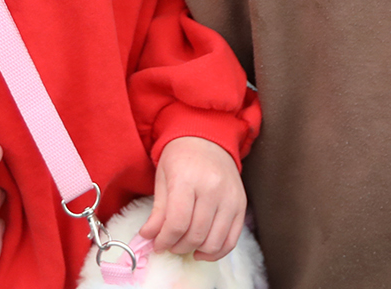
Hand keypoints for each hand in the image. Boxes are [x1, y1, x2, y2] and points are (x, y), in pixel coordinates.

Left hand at [139, 136, 245, 261]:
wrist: (208, 138)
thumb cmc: (181, 158)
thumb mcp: (162, 179)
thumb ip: (157, 211)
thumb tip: (149, 237)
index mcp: (188, 179)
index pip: (177, 223)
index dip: (164, 241)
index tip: (157, 244)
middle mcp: (213, 188)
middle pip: (195, 235)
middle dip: (177, 247)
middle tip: (168, 244)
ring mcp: (230, 197)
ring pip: (214, 242)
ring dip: (195, 250)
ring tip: (184, 245)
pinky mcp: (241, 204)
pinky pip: (232, 239)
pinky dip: (216, 252)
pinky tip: (202, 250)